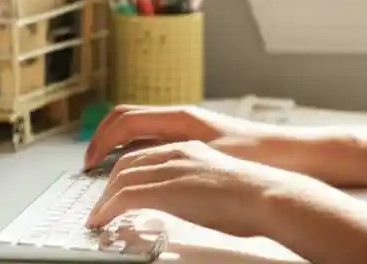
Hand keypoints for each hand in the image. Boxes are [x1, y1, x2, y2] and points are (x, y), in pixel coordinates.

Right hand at [83, 105, 272, 170]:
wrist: (292, 155)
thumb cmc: (257, 155)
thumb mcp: (207, 158)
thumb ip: (171, 160)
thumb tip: (135, 170)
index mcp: (180, 118)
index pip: (125, 120)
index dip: (101, 140)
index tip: (89, 163)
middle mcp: (182, 118)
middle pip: (127, 120)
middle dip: (103, 141)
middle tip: (89, 167)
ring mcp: (188, 128)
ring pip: (141, 131)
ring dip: (119, 147)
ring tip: (107, 172)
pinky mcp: (197, 140)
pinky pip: (156, 141)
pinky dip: (138, 152)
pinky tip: (139, 174)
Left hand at [85, 139, 310, 237]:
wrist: (268, 195)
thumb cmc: (255, 194)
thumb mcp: (222, 180)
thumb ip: (202, 183)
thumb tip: (196, 201)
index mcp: (190, 147)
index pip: (143, 151)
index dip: (122, 167)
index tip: (113, 184)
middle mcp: (177, 151)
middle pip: (126, 161)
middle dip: (106, 181)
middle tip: (99, 202)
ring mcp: (171, 168)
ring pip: (121, 176)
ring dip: (104, 198)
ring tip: (98, 216)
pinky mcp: (167, 188)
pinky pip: (124, 196)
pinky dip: (106, 208)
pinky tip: (101, 221)